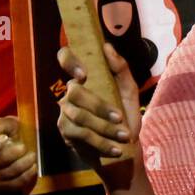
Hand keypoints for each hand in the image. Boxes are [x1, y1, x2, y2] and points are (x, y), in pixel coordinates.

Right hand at [0, 117, 36, 193]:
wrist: (22, 149)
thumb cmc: (13, 134)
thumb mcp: (8, 125)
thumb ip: (0, 124)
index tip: (5, 138)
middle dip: (12, 153)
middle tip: (23, 146)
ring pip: (7, 173)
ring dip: (23, 163)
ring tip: (32, 155)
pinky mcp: (5, 186)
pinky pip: (16, 183)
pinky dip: (27, 174)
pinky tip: (33, 166)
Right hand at [56, 43, 141, 173]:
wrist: (125, 148)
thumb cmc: (126, 115)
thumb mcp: (129, 91)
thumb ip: (121, 68)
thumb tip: (107, 46)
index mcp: (84, 78)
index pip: (65, 58)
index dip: (69, 62)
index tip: (83, 75)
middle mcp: (70, 93)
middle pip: (74, 92)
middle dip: (99, 107)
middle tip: (119, 117)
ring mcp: (65, 113)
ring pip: (79, 116)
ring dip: (105, 128)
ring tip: (124, 136)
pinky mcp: (66, 132)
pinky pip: (81, 134)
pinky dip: (101, 142)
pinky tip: (115, 149)